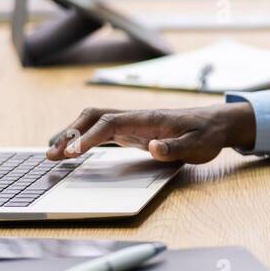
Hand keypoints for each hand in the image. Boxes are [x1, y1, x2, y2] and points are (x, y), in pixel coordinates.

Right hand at [45, 103, 256, 164]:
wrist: (217, 123)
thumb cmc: (208, 134)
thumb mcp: (198, 145)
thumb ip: (176, 147)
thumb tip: (153, 147)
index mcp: (148, 118)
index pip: (110, 123)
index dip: (90, 137)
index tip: (73, 152)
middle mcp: (136, 117)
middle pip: (94, 116)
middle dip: (70, 132)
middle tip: (51, 154)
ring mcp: (133, 123)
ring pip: (95, 121)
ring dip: (73, 133)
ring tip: (53, 152)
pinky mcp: (134, 130)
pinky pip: (103, 130)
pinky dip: (84, 138)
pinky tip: (73, 150)